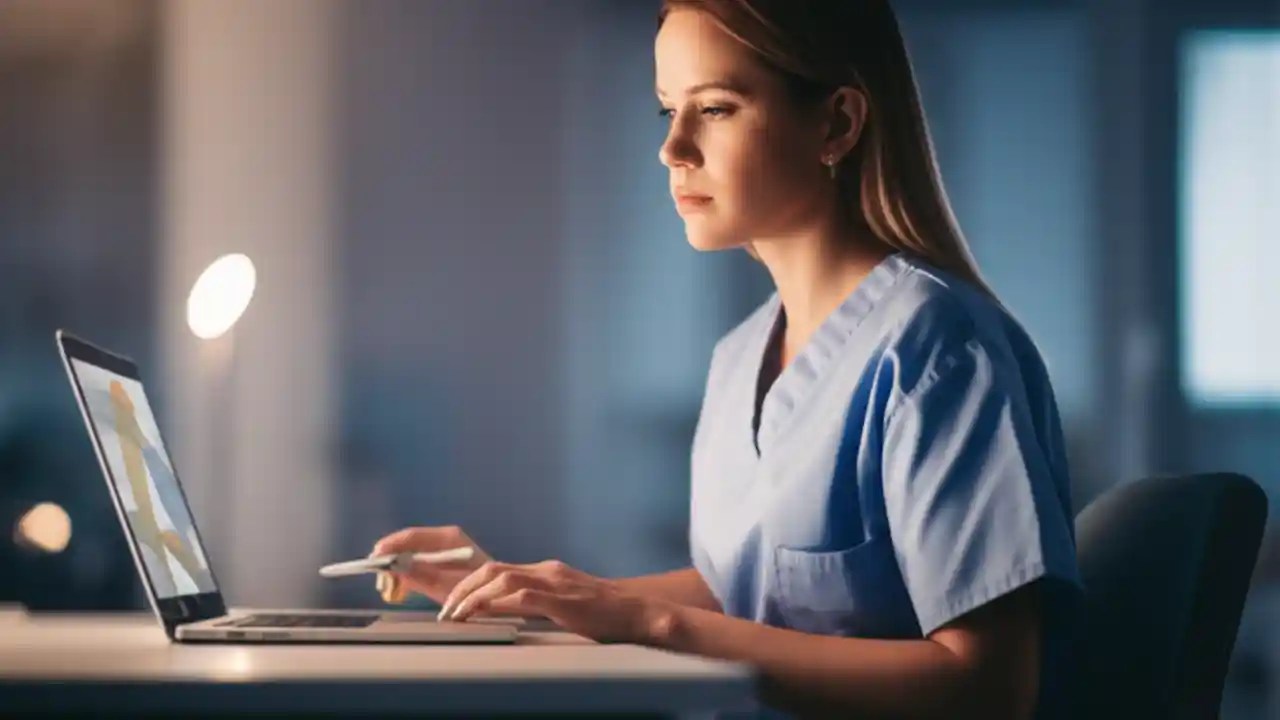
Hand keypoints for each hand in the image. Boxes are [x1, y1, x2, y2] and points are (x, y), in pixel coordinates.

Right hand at [369, 525, 492, 604]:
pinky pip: (415, 562)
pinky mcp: (439, 560)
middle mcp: (443, 538)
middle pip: (407, 543)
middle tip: (378, 579)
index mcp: (448, 538)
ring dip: (394, 569)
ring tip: (386, 588)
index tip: (373, 560)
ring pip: (408, 553)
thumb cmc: (477, 591)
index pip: (410, 536)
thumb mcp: (447, 586)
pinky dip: (404, 573)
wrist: (498, 596)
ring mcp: (441, 548)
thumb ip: (420, 575)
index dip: (389, 547)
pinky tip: (397, 588)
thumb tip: (394, 566)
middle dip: (389, 560)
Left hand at [440, 559, 676, 644]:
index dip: (468, 583)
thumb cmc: (601, 615)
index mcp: (545, 571)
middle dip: (461, 587)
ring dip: (472, 595)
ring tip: (455, 614)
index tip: (450, 603)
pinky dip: (495, 602)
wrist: (637, 613)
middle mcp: (546, 570)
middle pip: (491, 568)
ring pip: (501, 577)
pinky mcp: (562, 600)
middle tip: (444, 611)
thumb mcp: (562, 605)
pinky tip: (481, 615)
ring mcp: (554, 582)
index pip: (496, 569)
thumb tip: (499, 613)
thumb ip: (534, 604)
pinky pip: (522, 595)